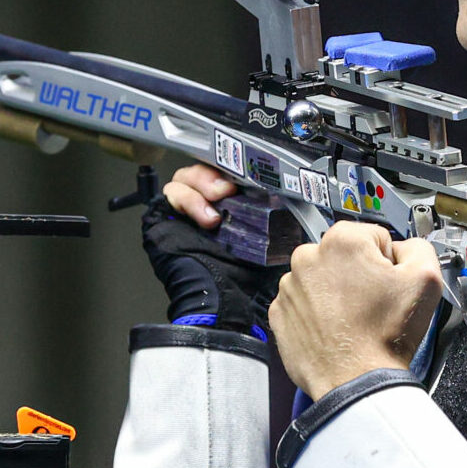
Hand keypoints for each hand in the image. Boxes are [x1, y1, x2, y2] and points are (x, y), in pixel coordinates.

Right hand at [141, 164, 281, 331]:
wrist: (221, 301)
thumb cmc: (243, 280)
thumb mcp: (268, 239)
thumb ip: (278, 217)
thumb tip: (300, 198)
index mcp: (232, 204)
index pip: (227, 170)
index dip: (234, 166)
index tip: (249, 173)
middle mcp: (207, 204)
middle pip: (204, 167)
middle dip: (217, 173)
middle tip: (230, 189)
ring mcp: (185, 210)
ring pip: (185, 176)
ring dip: (203, 184)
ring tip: (218, 205)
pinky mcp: (166, 217)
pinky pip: (171, 193)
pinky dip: (188, 199)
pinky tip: (206, 217)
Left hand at [269, 223, 444, 397]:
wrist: (355, 382)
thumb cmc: (385, 336)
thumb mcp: (426, 279)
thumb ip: (418, 248)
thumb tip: (404, 247)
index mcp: (343, 240)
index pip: (375, 237)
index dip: (388, 263)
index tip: (388, 286)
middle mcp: (308, 256)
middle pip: (345, 256)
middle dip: (359, 275)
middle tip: (373, 306)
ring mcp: (290, 286)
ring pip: (323, 279)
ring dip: (337, 294)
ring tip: (354, 321)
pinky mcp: (280, 312)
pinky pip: (304, 303)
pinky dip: (318, 313)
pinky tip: (336, 330)